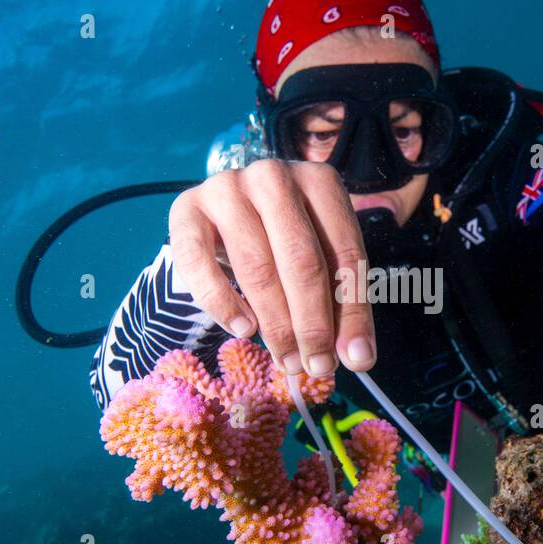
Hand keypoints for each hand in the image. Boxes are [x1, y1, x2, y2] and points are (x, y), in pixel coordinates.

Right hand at [167, 158, 375, 375]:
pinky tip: (244, 330)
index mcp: (320, 181)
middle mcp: (273, 177)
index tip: (355, 358)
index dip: (352, 311)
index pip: (345, 252)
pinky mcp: (185, 209)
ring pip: (256, 267)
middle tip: (317, 366)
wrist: (225, 212)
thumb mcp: (320, 258)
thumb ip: (340, 302)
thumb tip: (357, 358)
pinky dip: (222, 302)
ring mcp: (226, 188)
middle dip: (312, 323)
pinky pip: (199, 263)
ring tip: (288, 361)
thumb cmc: (283, 239)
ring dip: (275, 324)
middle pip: (301, 260)